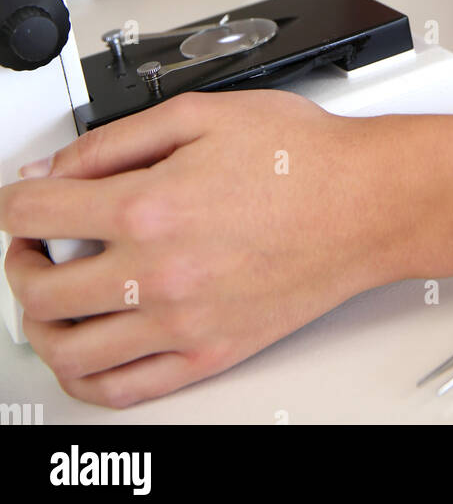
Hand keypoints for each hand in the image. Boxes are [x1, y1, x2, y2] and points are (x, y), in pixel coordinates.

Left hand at [0, 91, 404, 406]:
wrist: (365, 203)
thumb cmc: (301, 156)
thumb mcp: (201, 114)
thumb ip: (117, 139)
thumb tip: (57, 169)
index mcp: (149, 205)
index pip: (35, 214)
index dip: (13, 202)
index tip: (20, 201)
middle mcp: (157, 272)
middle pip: (39, 290)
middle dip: (20, 262)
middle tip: (34, 246)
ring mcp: (181, 322)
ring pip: (69, 350)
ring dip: (42, 322)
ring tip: (55, 294)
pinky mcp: (208, 353)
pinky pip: (124, 389)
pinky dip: (86, 376)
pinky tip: (89, 348)